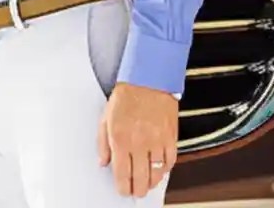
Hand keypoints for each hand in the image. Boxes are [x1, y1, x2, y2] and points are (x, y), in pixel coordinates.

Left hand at [97, 82, 177, 196]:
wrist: (148, 81)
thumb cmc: (125, 98)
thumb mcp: (105, 119)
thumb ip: (103, 144)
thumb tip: (103, 163)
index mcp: (120, 139)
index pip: (121, 172)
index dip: (122, 186)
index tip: (122, 190)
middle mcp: (139, 143)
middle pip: (140, 177)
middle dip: (137, 189)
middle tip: (135, 192)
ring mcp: (157, 141)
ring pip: (156, 173)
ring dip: (151, 182)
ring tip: (146, 184)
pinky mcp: (171, 138)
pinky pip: (170, 161)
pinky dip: (165, 170)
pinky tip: (159, 171)